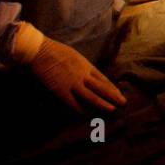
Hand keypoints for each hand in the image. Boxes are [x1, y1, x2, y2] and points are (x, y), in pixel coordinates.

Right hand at [11, 23, 126, 113]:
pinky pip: (73, 103)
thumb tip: (88, 74)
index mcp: (86, 65)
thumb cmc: (56, 50)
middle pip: (102, 88)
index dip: (112, 88)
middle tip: (124, 103)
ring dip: (102, 104)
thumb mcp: (75, 56)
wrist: (40, 51)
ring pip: (92, 96)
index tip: (119, 94)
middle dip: (114, 96)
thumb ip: (82, 66)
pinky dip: (80, 109)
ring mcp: (73, 83)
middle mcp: (83, 75)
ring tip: (112, 109)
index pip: (103, 79)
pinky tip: (85, 114)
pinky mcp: (61, 91)